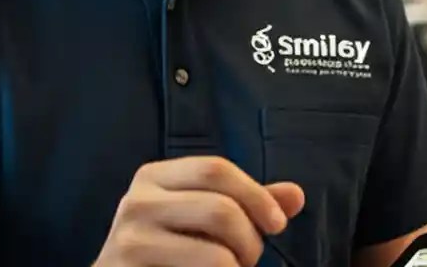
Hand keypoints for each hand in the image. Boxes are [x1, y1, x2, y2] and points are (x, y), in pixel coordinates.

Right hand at [93, 156, 304, 266]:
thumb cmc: (168, 252)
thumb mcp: (201, 219)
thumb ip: (244, 205)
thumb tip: (296, 195)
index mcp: (152, 177)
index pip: (215, 168)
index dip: (256, 194)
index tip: (277, 224)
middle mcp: (136, 202)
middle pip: (221, 210)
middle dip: (251, 242)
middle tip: (248, 261)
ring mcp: (130, 243)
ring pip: (218, 257)